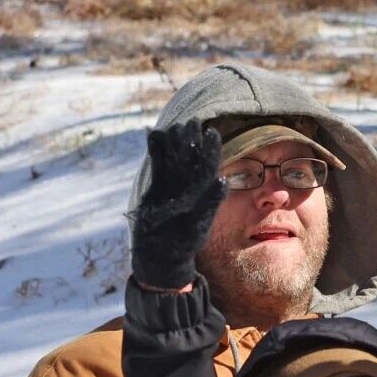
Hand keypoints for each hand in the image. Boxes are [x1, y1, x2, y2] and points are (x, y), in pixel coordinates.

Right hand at [132, 121, 224, 291]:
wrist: (160, 254)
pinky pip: (157, 165)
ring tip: (174, 125)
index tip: (213, 132)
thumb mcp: (199, 223)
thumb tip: (223, 180)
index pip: (207, 166)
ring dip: (174, 142)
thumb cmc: (183, 241)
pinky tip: (154, 134)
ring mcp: (172, 186)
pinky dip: (155, 151)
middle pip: (190, 158)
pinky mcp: (156, 188)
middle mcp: (188, 187)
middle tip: (192, 121)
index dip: (210, 150)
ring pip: (174, 159)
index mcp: (202, 193)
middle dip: (192, 140)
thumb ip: (210, 202)